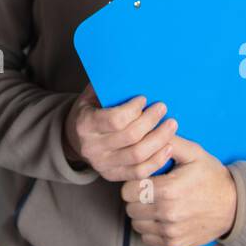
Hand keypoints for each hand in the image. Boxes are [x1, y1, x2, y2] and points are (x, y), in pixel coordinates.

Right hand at [62, 83, 178, 181]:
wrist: (74, 139)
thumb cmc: (89, 111)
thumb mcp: (90, 96)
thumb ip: (107, 87)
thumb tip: (129, 69)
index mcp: (85, 124)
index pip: (115, 119)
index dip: (133, 109)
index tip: (144, 98)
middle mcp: (93, 147)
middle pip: (130, 137)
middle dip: (151, 121)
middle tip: (163, 108)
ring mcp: (103, 164)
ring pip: (138, 156)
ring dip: (159, 139)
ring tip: (171, 125)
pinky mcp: (113, 175)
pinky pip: (140, 172)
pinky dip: (157, 160)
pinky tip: (168, 147)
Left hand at [121, 135, 237, 245]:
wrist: (234, 206)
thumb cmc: (212, 176)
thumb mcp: (194, 153)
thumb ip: (169, 142)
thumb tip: (149, 129)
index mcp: (168, 189)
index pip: (128, 189)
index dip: (133, 182)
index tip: (143, 178)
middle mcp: (168, 213)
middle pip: (130, 207)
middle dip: (136, 197)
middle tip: (149, 189)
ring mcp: (171, 231)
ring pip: (136, 224)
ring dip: (141, 213)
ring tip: (155, 202)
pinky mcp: (175, 244)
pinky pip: (147, 238)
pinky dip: (150, 228)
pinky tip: (161, 216)